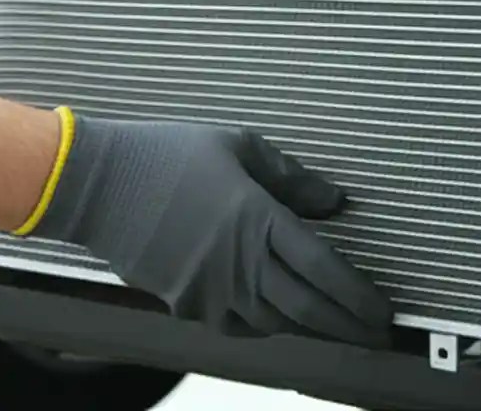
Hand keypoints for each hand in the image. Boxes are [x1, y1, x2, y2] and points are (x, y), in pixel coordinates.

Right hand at [24, 110, 392, 345]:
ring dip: (311, 328)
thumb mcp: (236, 146)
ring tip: (337, 326)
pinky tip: (280, 317)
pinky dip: (267, 327)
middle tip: (376, 334)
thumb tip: (333, 200)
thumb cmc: (164, 156)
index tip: (382, 308)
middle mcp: (238, 261)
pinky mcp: (186, 302)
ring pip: (276, 323)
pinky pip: (238, 327)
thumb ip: (291, 177)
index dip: (358, 294)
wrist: (98, 184)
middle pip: (308, 308)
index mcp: (256, 217)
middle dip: (348, 325)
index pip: (323, 267)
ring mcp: (210, 288)